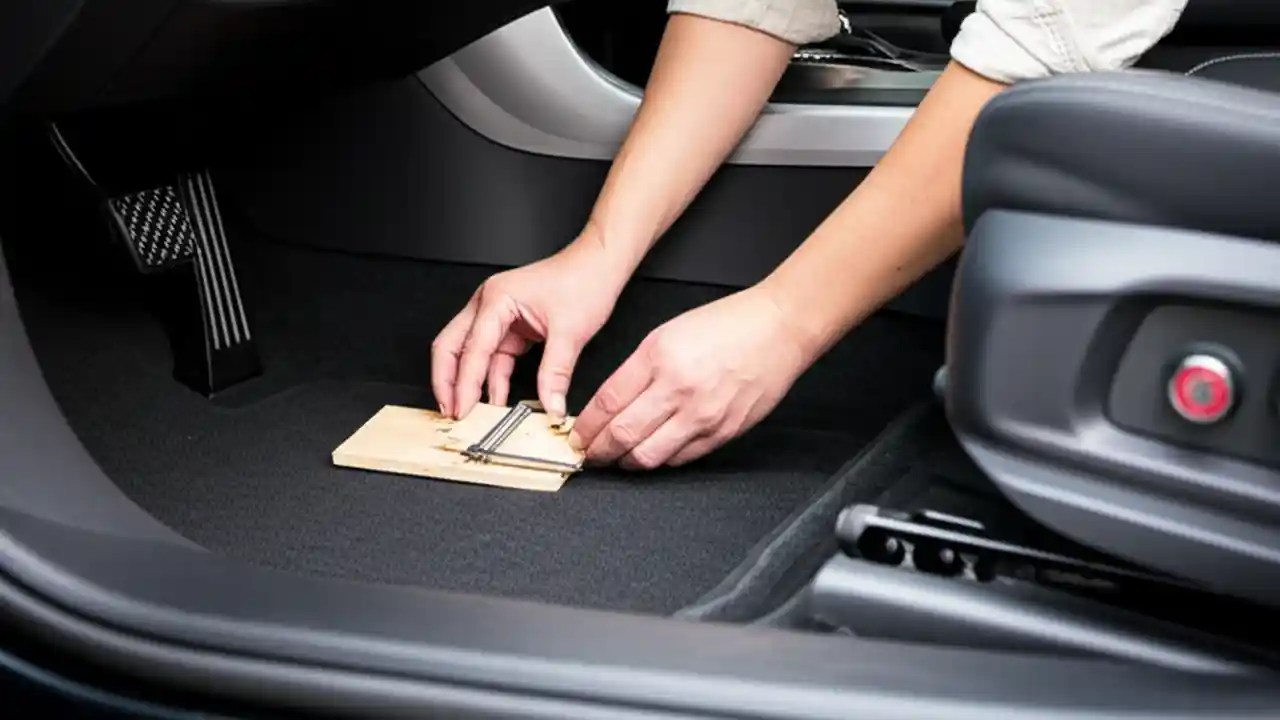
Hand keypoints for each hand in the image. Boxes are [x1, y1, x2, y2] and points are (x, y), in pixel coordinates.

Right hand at [431, 234, 627, 419]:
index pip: (473, 350)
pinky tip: (496, 399)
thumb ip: (556, 374)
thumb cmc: (584, 280)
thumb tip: (551, 405)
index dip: (464, 385)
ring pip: (471, 353)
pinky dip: (492, 378)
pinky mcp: (511, 325)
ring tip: (470, 412)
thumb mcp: (570, 332)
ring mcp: (498, 315)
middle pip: (452, 347)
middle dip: (447, 381)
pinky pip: (494, 356)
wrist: (600, 265)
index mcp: (497, 299)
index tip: (461, 410)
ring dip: (469, 382)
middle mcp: (490, 304)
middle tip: (449, 411)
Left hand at [569, 286, 817, 469]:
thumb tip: (610, 404)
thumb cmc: (726, 325)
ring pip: (649, 456)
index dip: (586, 426)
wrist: (778, 329)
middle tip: (588, 454)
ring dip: (626, 462)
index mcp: (658, 358)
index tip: (576, 435)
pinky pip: (681, 458)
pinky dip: (660, 460)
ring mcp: (702, 415)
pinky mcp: (723, 432)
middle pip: (623, 435)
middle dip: (598, 451)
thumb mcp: (667, 333)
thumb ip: (637, 370)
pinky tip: (651, 454)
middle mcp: (678, 389)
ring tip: (616, 459)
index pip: (608, 403)